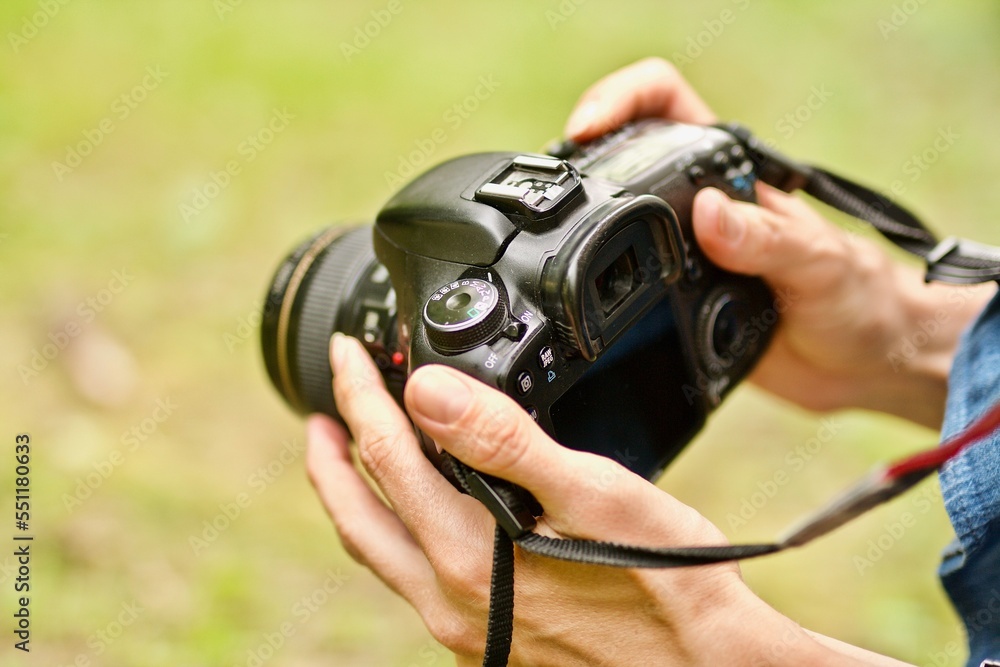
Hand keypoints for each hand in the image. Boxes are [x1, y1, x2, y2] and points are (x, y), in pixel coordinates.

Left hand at [307, 335, 905, 665]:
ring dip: (355, 497)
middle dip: (329, 457)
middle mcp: (449, 598)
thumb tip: (426, 391)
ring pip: (379, 552)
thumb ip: (504, 441)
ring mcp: (462, 628)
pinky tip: (423, 516)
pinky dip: (394, 532)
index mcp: (466, 554)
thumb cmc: (665, 583)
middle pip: (357, 515)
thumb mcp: (592, 495)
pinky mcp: (484, 642)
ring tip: (351, 458)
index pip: (385, 455)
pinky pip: (411, 579)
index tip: (345, 352)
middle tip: (319, 410)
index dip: (358, 393)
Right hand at [564, 58, 994, 428]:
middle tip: (555, 191)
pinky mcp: (670, 307)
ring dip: (578, 226)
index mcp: (730, 176)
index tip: (587, 130)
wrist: (863, 364)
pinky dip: (593, 297)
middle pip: (618, 160)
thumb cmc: (858, 298)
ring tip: (551, 242)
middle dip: (579, 163)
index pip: (664, 105)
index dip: (619, 101)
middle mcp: (698, 210)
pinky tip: (581, 308)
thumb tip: (709, 214)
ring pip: (609, 226)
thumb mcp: (818, 264)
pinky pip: (619, 294)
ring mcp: (679, 258)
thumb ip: (767, 240)